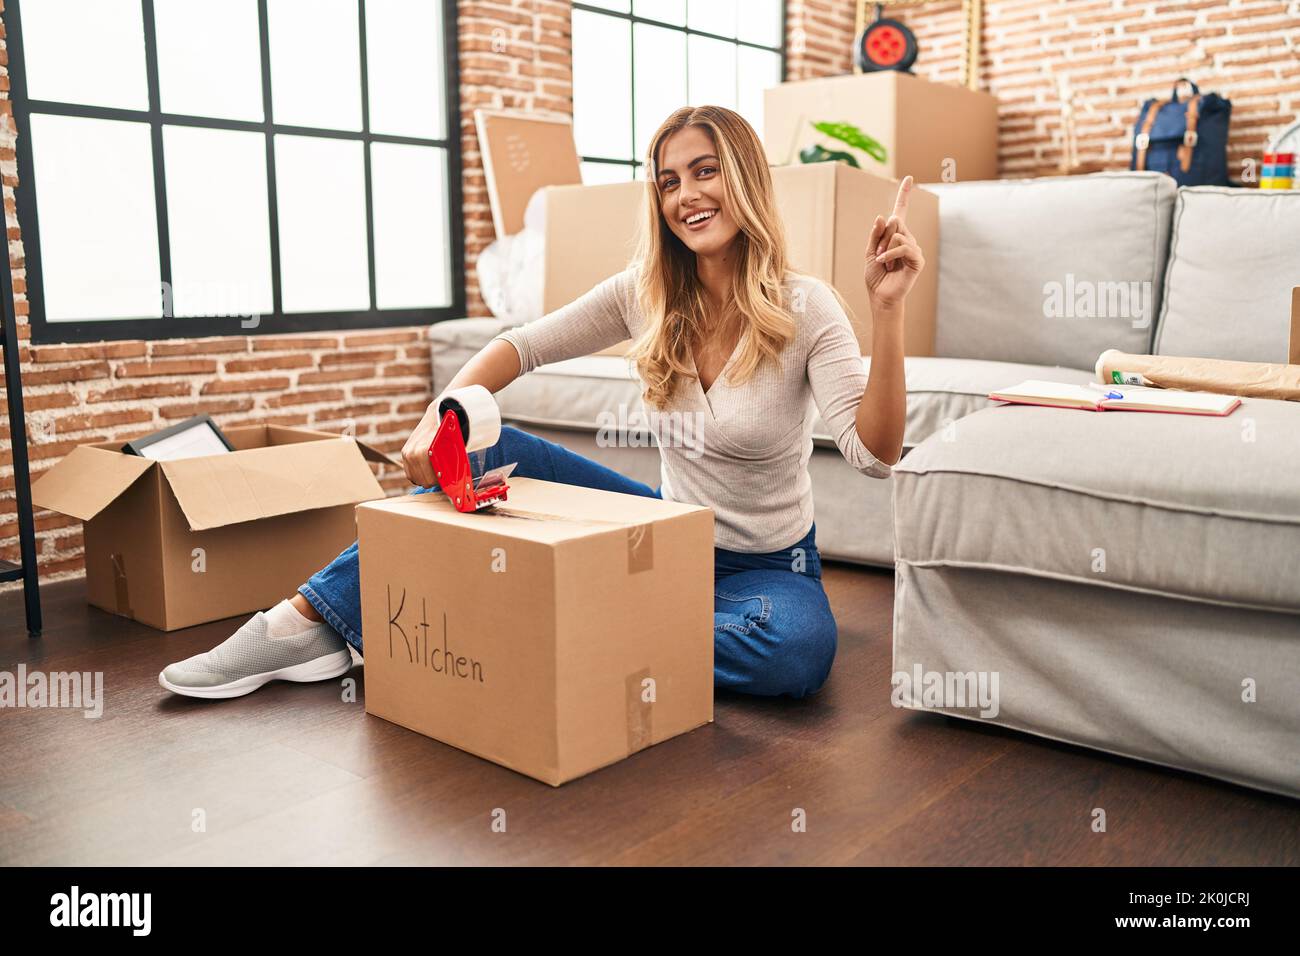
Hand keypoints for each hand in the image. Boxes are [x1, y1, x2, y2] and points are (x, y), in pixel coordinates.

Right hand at [400, 396, 447, 487]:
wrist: (435, 417)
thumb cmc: (447, 433)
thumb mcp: (453, 448)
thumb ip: (451, 465)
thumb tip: (455, 482)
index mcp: (425, 451)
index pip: (431, 478)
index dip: (441, 482)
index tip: (447, 480)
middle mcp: (413, 452)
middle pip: (424, 481)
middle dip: (434, 480)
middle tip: (442, 475)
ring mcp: (407, 453)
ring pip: (416, 479)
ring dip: (426, 478)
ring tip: (435, 471)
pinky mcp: (404, 453)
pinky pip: (410, 474)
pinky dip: (418, 474)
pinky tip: (426, 469)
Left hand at [863, 175, 924, 310]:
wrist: (880, 296)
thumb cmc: (875, 276)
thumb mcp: (869, 252)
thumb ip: (875, 234)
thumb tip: (882, 216)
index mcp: (896, 235)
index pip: (901, 211)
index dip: (904, 194)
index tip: (909, 178)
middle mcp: (908, 238)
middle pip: (894, 221)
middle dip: (880, 237)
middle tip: (878, 255)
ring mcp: (914, 248)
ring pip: (897, 234)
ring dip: (884, 248)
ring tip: (882, 262)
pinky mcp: (917, 259)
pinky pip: (903, 246)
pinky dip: (889, 254)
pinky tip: (883, 263)